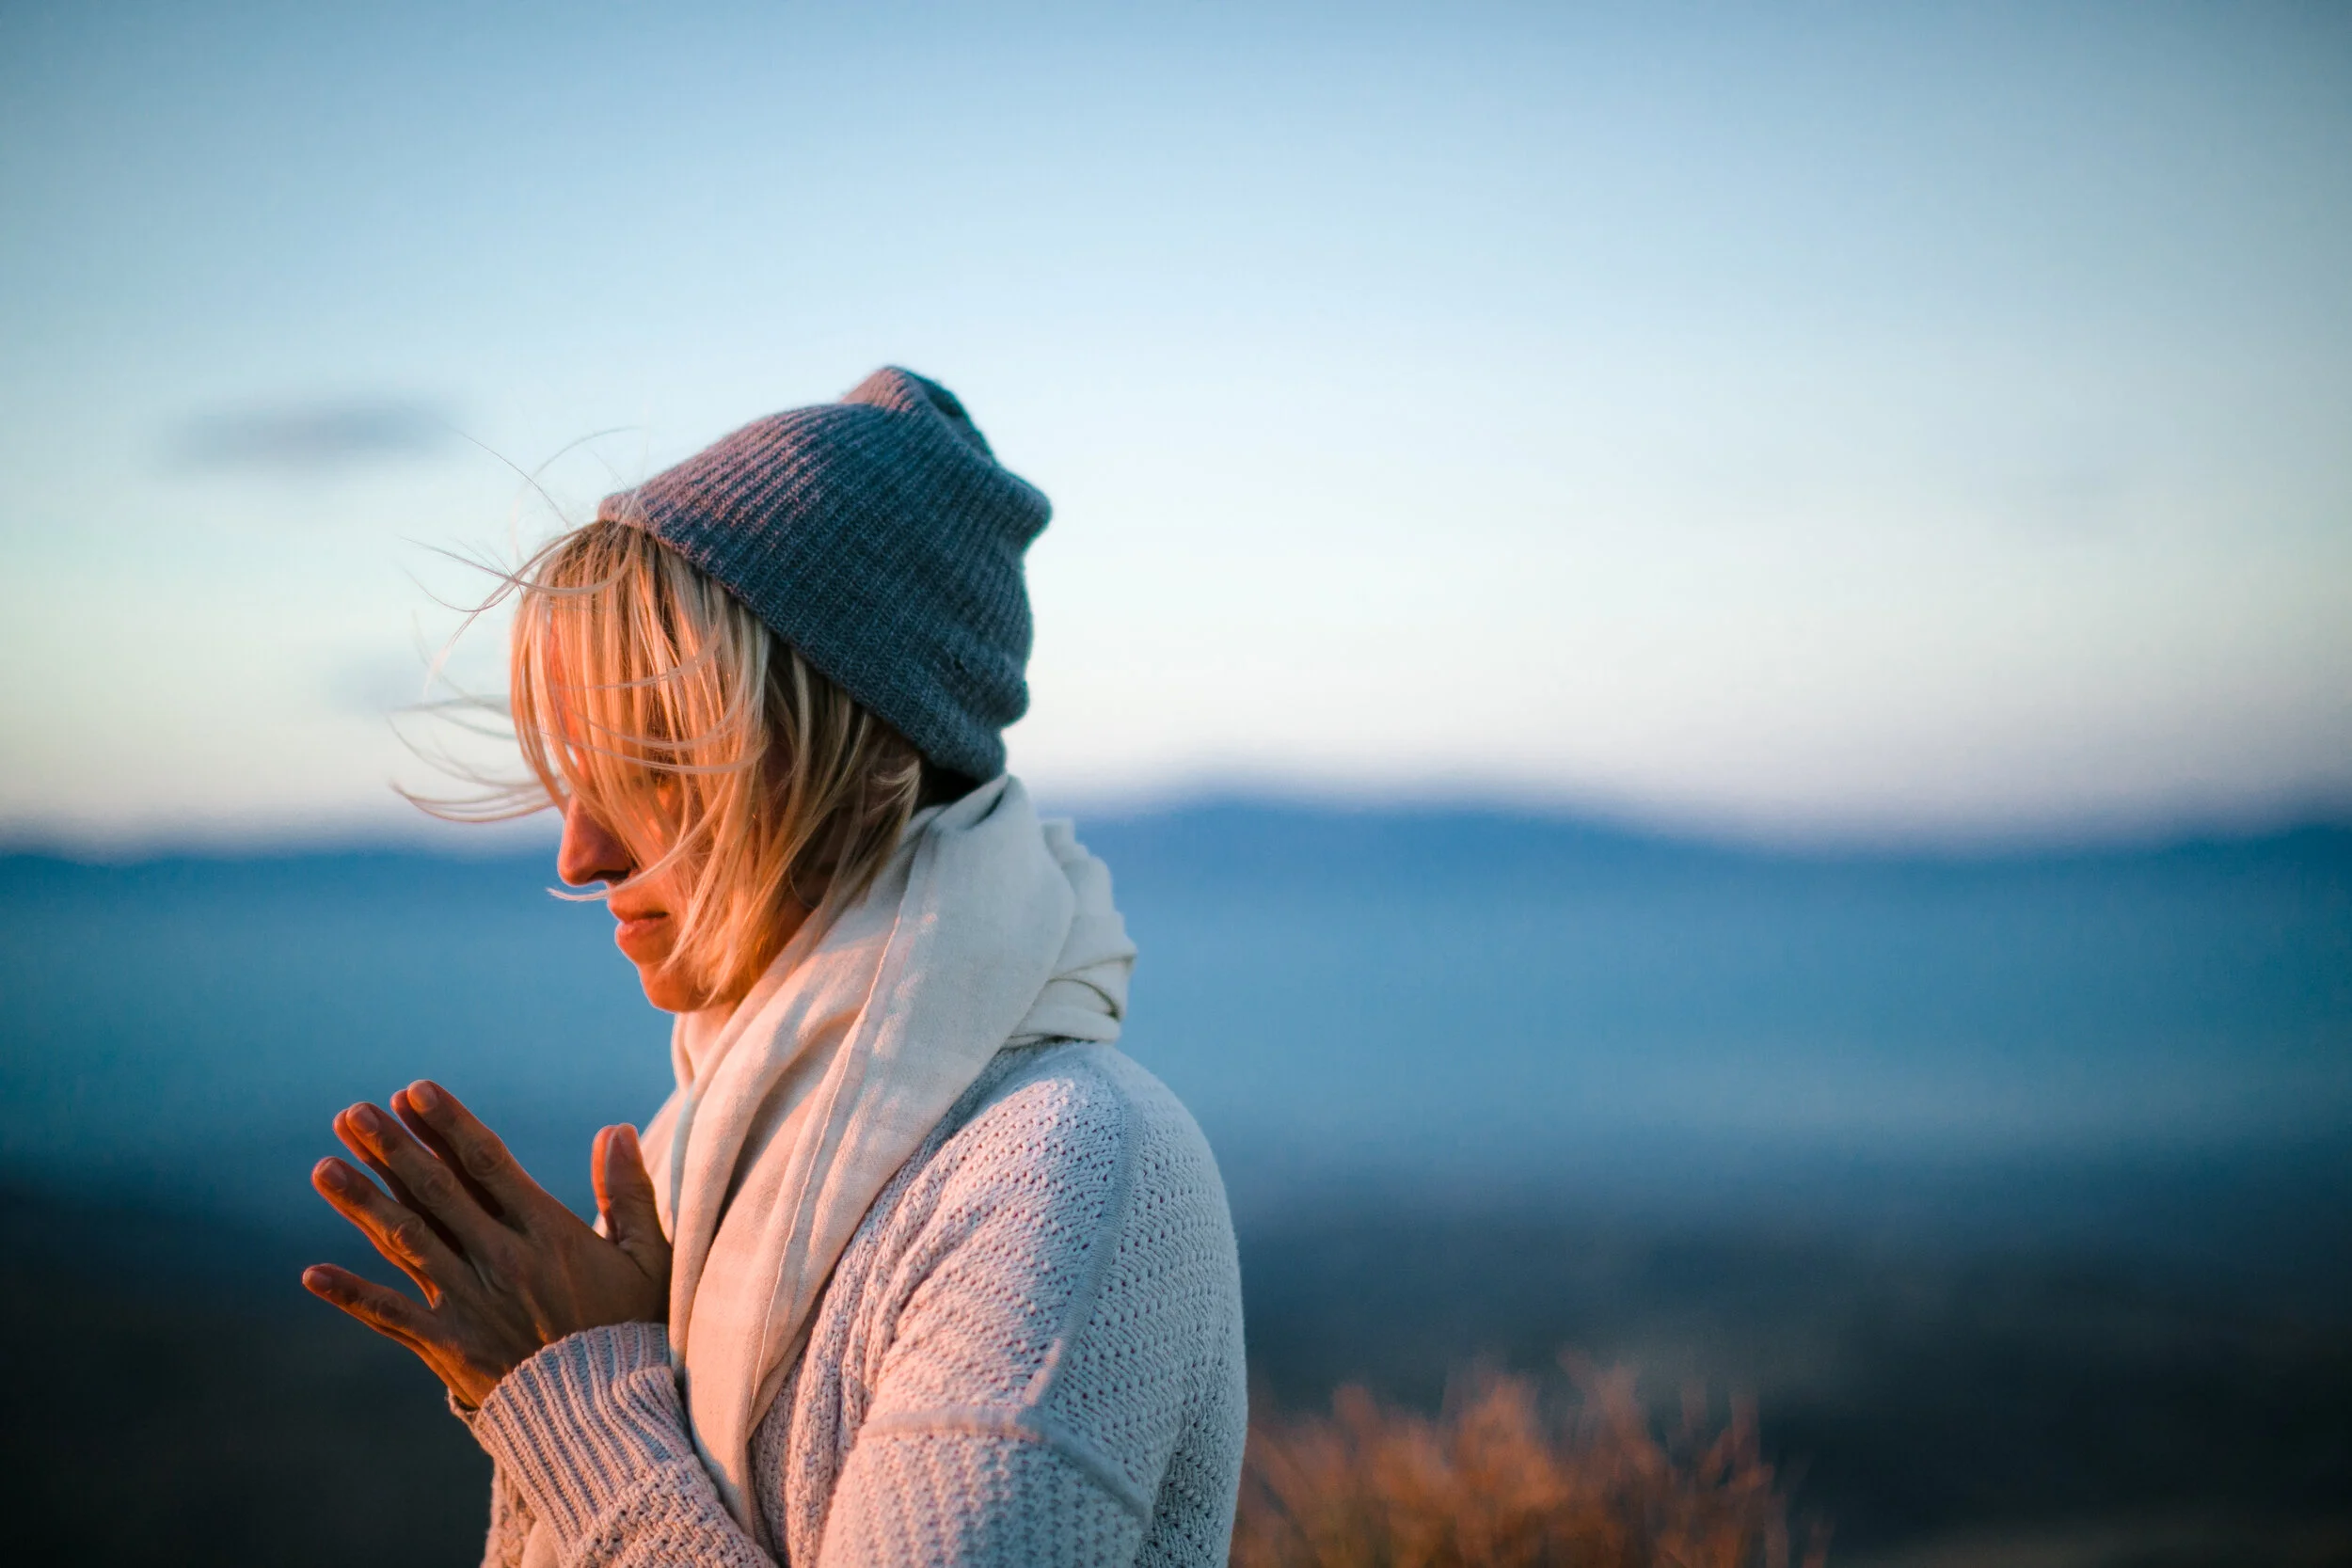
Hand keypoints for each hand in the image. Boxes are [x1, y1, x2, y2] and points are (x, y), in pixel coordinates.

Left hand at [302, 1080, 670, 1407]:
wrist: (607, 1415)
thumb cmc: (631, 1330)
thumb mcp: (647, 1258)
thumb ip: (628, 1192)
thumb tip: (614, 1129)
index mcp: (546, 1232)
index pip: (488, 1164)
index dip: (448, 1125)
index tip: (414, 1092)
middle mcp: (500, 1259)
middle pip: (436, 1192)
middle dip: (392, 1149)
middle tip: (353, 1113)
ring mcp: (469, 1303)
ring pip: (406, 1241)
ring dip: (363, 1202)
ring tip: (324, 1167)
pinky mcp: (448, 1347)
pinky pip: (392, 1317)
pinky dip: (352, 1296)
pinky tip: (312, 1274)